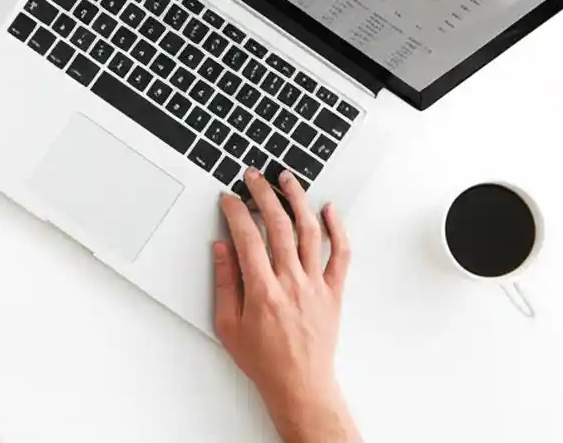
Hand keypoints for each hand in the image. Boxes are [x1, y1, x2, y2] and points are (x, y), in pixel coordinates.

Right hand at [214, 167, 357, 442]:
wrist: (300, 385)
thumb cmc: (263, 360)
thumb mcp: (228, 324)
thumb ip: (225, 282)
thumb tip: (221, 248)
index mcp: (263, 291)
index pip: (248, 237)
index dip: (236, 212)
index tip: (229, 198)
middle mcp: (291, 283)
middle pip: (279, 226)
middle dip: (263, 194)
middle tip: (254, 176)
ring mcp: (316, 285)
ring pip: (310, 232)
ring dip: (298, 200)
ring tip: (288, 179)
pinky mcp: (334, 292)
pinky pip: (341, 254)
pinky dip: (338, 229)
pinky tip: (329, 210)